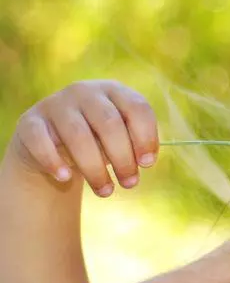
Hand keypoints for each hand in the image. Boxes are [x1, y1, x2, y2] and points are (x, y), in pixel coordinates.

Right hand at [6, 80, 158, 196]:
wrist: (52, 143)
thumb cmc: (98, 140)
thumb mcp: (120, 138)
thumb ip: (134, 144)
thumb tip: (145, 161)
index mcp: (114, 90)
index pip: (137, 108)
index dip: (146, 137)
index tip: (148, 164)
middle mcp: (85, 91)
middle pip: (110, 124)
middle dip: (123, 158)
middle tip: (130, 184)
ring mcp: (55, 104)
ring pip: (78, 137)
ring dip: (95, 169)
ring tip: (106, 192)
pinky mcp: (30, 122)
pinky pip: (41, 141)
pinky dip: (54, 162)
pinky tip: (65, 178)